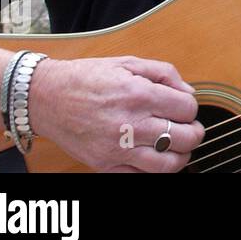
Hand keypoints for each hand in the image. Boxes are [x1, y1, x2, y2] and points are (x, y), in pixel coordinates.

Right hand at [27, 55, 203, 171]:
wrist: (46, 98)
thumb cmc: (86, 78)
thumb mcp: (129, 63)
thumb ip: (165, 74)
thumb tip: (189, 92)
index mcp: (139, 95)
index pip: (187, 109)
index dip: (191, 107)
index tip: (184, 106)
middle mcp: (130, 124)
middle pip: (184, 138)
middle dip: (194, 132)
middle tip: (190, 128)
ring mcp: (117, 149)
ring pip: (168, 165)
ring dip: (180, 155)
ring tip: (177, 146)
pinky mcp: (104, 165)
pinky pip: (141, 176)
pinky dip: (154, 169)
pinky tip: (154, 155)